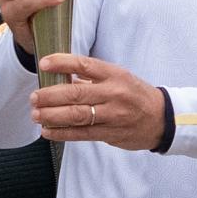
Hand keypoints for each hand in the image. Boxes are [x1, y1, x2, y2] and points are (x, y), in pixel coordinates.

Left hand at [30, 52, 165, 147]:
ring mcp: (113, 115)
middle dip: (50, 96)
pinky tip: (48, 131)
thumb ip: (91, 78)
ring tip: (36, 115)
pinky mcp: (111, 134)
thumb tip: (60, 78)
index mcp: (114, 74)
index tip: (43, 64)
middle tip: (34, 97)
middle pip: (76, 93)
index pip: (85, 65)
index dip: (62, 63)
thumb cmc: (134, 94)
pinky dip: (62, 133)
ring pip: (77, 115)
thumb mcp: (118, 78)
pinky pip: (82, 134)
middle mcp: (114, 93)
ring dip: (52, 116)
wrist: (162, 118)